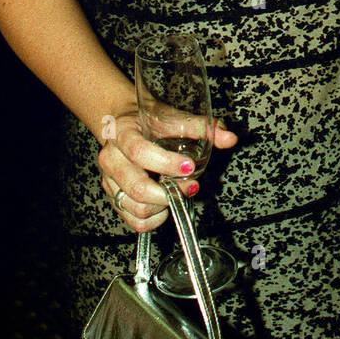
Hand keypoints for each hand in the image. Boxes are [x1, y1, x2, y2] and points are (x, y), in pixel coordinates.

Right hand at [97, 109, 236, 232]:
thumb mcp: (173, 118)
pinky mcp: (113, 197)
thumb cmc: (148, 121)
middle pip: (136, 187)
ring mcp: (109, 180)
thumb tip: (230, 138)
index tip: (189, 167)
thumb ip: (202, 128)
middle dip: (169, 192)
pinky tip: (164, 205)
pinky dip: (153, 219)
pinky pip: (133, 220)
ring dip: (162, 206)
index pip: (139, 152)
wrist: (122, 123)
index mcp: (122, 134)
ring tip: (177, 193)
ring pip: (135, 207)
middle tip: (191, 186)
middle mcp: (111, 159)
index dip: (166, 163)